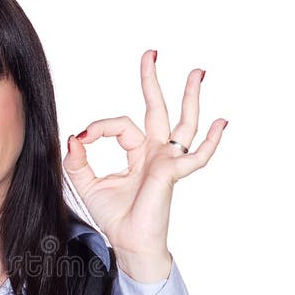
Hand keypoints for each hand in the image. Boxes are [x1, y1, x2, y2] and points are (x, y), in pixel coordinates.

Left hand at [63, 50, 227, 281]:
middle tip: (151, 53)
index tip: (82, 139)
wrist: (127, 242)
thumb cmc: (114, 216)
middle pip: (157, 109)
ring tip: (197, 72)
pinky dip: (210, 141)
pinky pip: (196, 156)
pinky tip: (220, 122)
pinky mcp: (171, 173)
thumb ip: (77, 161)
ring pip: (183, 123)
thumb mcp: (86, 184)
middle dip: (152, 81)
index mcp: (138, 153)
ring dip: (190, 96)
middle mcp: (155, 153)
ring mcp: (167, 161)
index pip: (120, 126)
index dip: (98, 128)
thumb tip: (74, 137)